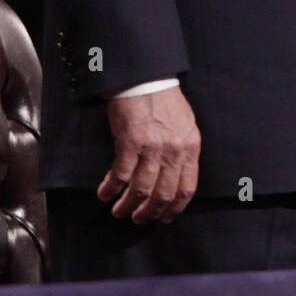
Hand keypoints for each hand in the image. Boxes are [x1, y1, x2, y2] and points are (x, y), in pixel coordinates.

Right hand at [97, 86, 199, 224]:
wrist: (144, 77)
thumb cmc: (163, 98)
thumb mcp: (184, 124)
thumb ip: (183, 150)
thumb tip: (175, 176)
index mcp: (190, 146)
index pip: (187, 188)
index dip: (174, 208)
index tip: (164, 217)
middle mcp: (174, 150)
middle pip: (163, 194)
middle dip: (149, 213)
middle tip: (138, 219)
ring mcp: (152, 147)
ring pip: (141, 190)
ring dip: (128, 206)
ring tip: (119, 211)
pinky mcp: (130, 142)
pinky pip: (121, 175)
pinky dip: (111, 188)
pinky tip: (105, 193)